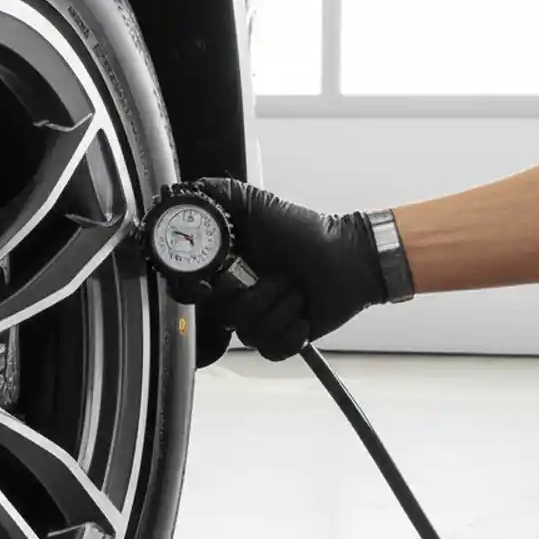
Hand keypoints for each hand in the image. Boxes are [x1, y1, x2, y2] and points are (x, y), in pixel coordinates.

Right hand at [192, 178, 386, 362]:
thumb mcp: (262, 206)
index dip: (199, 290)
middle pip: (222, 314)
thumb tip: (191, 189)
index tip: (213, 283)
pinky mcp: (281, 341)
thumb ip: (223, 195)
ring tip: (297, 290)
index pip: (192, 289)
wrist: (347, 259)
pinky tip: (303, 313)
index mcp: (227, 270)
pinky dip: (292, 332)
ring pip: (249, 331)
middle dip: (255, 294)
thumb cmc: (308, 233)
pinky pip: (271, 348)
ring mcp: (259, 321)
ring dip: (280, 308)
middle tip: (280, 275)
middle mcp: (238, 297)